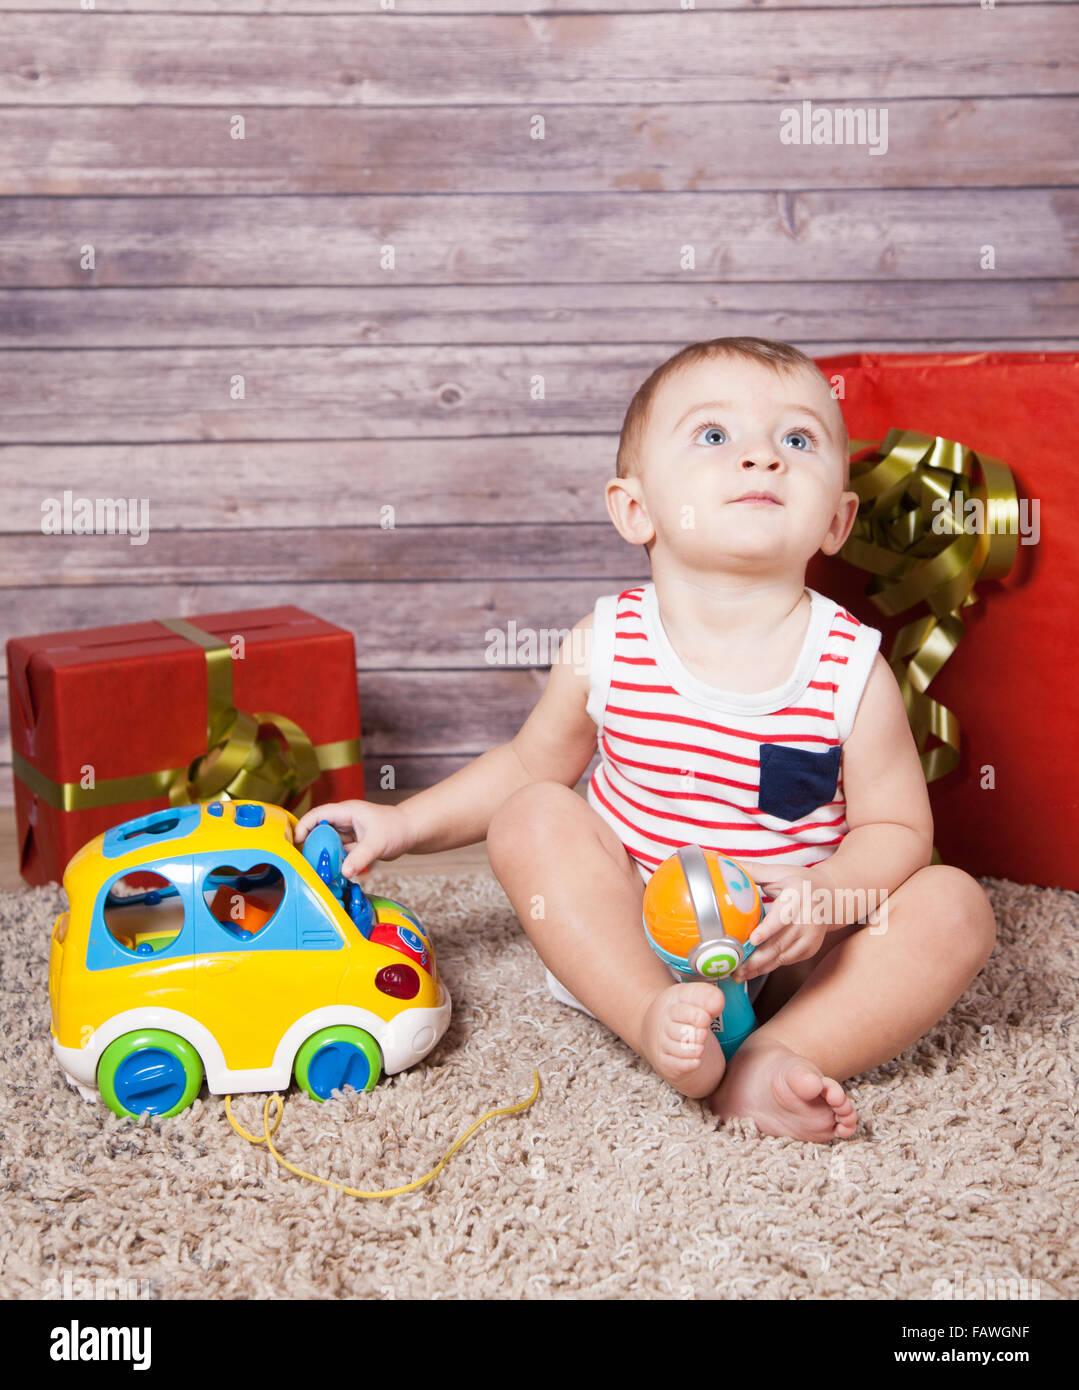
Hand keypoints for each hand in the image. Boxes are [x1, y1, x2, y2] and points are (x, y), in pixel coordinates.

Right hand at [293, 799, 413, 877]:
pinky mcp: (353, 843)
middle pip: (319, 829)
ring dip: (323, 854)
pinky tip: (332, 872)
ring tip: (315, 869)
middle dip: (310, 844)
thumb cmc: (397, 829)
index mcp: (347, 812)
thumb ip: (360, 857)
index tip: (296, 842)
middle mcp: (345, 820)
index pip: (318, 815)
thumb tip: (344, 873)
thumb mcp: (377, 844)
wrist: (412, 832)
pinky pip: (338, 851)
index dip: (304, 826)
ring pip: (328, 842)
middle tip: (302, 861)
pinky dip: (334, 860)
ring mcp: (349, 831)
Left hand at [731, 863, 837, 982]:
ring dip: (760, 968)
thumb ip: (752, 870)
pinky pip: (787, 961)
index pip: (782, 916)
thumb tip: (723, 861)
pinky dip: (770, 967)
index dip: (768, 929)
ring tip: (739, 975)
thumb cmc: (799, 881)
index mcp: (798, 896)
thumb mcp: (778, 872)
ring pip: (782, 956)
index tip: (753, 939)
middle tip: (735, 969)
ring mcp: (812, 936)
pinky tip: (753, 971)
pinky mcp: (811, 948)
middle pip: (780, 942)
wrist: (831, 896)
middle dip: (756, 959)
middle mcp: (808, 918)